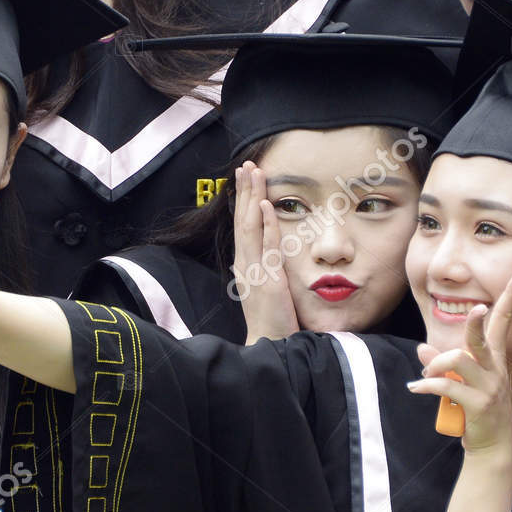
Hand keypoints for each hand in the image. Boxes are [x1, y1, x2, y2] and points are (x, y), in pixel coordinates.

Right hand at [231, 162, 299, 342]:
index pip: (242, 225)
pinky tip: (268, 205)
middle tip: (246, 164)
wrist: (269, 347)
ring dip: (253, 198)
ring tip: (254, 173)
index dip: (242, 200)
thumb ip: (263, 268)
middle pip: (242, 220)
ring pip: (251, 227)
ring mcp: (255, 272)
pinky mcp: (270, 282)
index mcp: (244, 265)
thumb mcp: (264, 289)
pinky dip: (267, 225)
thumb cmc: (270, 321)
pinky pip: (268, 248)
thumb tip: (265, 251)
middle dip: (244, 191)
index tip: (244, 177)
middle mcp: (246, 265)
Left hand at [407, 269, 511, 458]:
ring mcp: (489, 387)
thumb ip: (443, 365)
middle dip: (477, 321)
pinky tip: (416, 388)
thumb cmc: (477, 410)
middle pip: (483, 337)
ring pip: (459, 360)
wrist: (492, 446)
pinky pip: (446, 387)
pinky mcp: (478, 404)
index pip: (504, 322)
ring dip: (436, 364)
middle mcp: (495, 369)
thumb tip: (422, 349)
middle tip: (475, 308)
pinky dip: (426, 385)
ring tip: (425, 375)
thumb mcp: (462, 384)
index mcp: (495, 359)